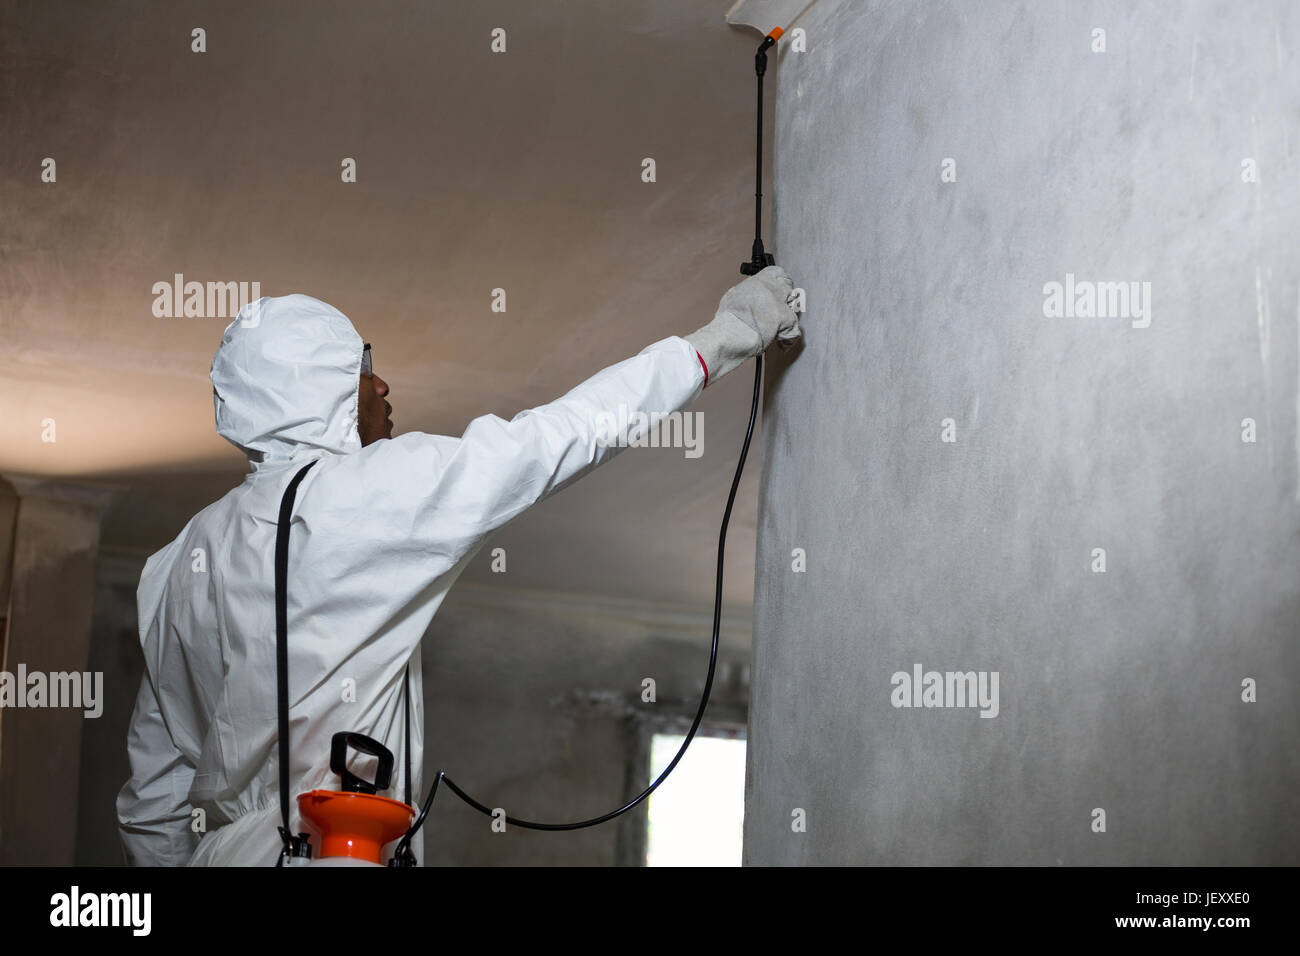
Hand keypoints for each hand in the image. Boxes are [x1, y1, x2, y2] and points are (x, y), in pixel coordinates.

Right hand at [684, 266, 801, 385]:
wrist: (731, 332)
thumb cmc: (728, 319)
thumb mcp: (733, 296)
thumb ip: (746, 293)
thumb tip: (749, 297)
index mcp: (758, 281)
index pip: (776, 273)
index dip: (780, 282)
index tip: (780, 289)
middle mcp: (771, 287)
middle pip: (788, 287)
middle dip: (786, 298)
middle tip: (782, 310)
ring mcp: (779, 302)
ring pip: (794, 305)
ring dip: (789, 316)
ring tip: (779, 327)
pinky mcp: (785, 318)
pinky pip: (794, 328)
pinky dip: (788, 339)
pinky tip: (782, 344)